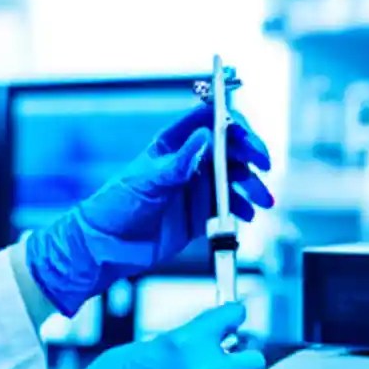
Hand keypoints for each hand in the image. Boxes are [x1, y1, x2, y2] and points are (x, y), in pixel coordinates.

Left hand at [26, 105, 274, 315]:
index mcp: (173, 145)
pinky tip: (246, 216)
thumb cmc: (114, 208)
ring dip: (251, 186)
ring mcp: (196, 188)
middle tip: (263, 165)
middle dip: (250, 155)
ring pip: (234, 178)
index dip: (232, 123)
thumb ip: (179, 161)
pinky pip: (229, 207)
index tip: (246, 136)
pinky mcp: (200, 214)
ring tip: (262, 200)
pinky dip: (242, 210)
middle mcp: (188, 163)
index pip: (209, 121)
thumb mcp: (147, 181)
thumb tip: (205, 136)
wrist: (105, 247)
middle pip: (229, 149)